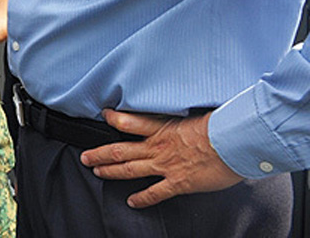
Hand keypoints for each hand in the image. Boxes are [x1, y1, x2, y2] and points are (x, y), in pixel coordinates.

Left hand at [80, 111, 244, 207]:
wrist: (232, 142)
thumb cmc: (220, 126)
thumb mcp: (197, 114)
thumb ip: (185, 116)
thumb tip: (188, 114)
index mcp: (162, 127)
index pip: (129, 121)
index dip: (114, 118)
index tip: (105, 115)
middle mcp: (158, 146)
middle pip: (120, 149)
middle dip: (100, 153)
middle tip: (85, 156)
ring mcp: (165, 165)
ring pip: (129, 169)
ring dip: (111, 171)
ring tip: (97, 172)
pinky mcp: (177, 183)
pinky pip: (154, 193)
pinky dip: (142, 199)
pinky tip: (132, 202)